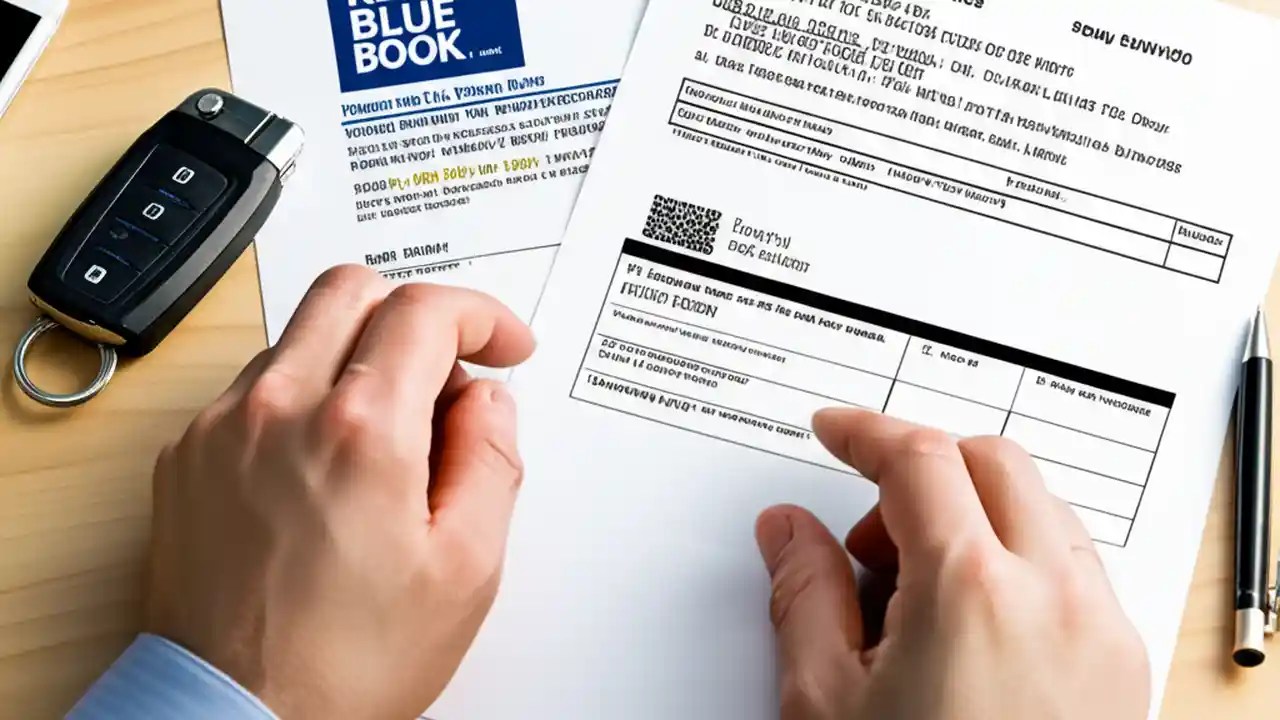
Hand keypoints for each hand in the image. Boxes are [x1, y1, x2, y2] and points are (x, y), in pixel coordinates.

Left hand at [144, 266, 535, 719]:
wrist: (231, 719)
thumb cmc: (343, 665)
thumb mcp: (465, 569)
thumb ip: (491, 459)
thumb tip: (485, 402)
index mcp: (359, 431)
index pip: (426, 309)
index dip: (482, 315)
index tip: (502, 344)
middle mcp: (277, 409)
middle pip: (351, 288)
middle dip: (415, 311)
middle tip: (446, 369)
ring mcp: (219, 429)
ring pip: (300, 333)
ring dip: (357, 354)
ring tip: (386, 437)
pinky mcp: (185, 456)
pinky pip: (254, 386)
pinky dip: (302, 395)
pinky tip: (325, 463)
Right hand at [755, 409, 1149, 719]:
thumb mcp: (824, 703)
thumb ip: (802, 594)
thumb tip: (788, 533)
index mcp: (972, 588)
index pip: (919, 458)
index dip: (865, 431)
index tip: (835, 431)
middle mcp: (1055, 594)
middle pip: (994, 462)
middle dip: (924, 471)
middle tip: (869, 537)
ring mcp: (1100, 630)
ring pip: (1041, 510)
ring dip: (974, 516)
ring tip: (912, 596)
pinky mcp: (1122, 667)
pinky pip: (1072, 568)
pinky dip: (1017, 561)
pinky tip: (966, 629)